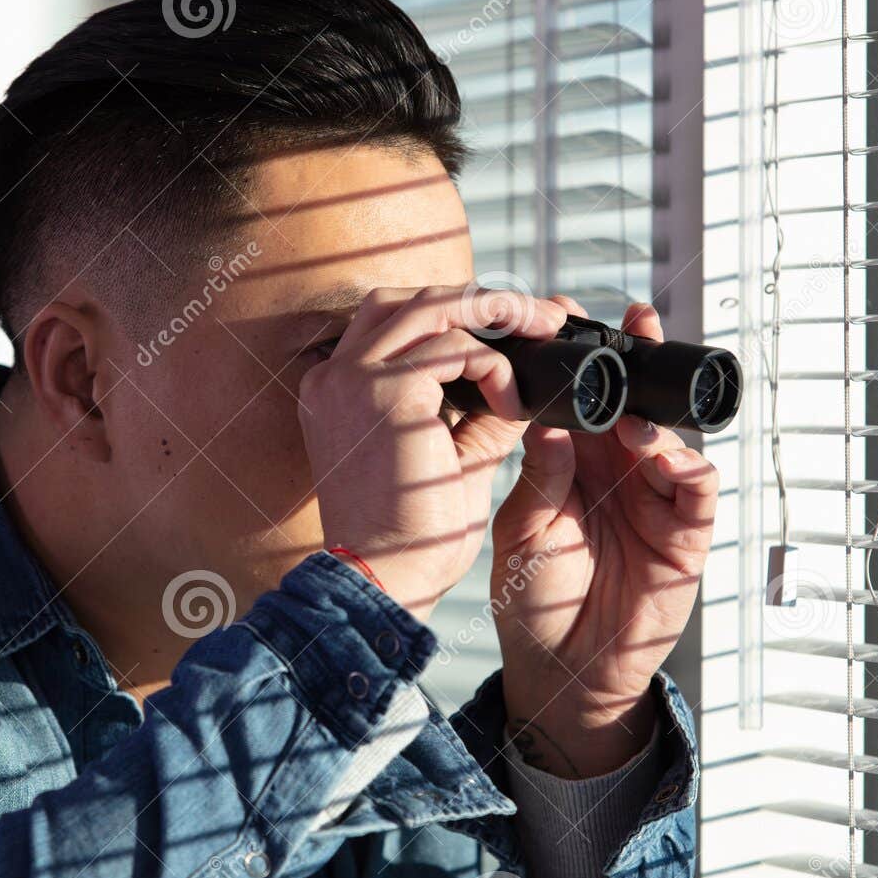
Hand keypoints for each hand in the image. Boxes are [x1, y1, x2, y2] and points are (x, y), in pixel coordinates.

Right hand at [298, 285, 565, 621]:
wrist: (383, 578)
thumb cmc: (411, 532)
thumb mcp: (453, 456)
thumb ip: (481, 412)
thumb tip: (525, 376)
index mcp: (338, 390)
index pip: (395, 322)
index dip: (455, 315)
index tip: (510, 328)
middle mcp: (334, 375)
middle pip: (409, 299)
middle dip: (480, 299)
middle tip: (540, 316)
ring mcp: (352, 379)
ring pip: (432, 307)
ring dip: (497, 312)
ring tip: (543, 330)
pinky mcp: (382, 392)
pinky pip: (453, 349)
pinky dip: (494, 367)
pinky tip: (511, 403)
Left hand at [491, 301, 718, 776]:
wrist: (561, 671)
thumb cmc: (534, 601)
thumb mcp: (523, 530)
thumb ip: (539, 477)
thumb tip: (547, 419)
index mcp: (573, 462)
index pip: (584, 398)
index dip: (582, 359)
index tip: (568, 318)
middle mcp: (618, 472)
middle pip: (638, 402)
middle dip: (639, 360)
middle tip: (631, 322)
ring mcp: (655, 500)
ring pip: (672, 437)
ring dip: (657, 415)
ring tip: (631, 406)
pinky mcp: (685, 536)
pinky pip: (698, 490)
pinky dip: (685, 466)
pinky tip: (659, 455)